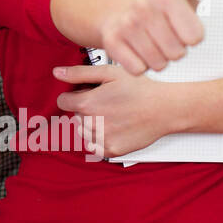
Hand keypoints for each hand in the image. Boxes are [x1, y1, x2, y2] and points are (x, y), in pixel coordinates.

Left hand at [54, 63, 173, 159]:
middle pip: (74, 116)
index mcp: (87, 104)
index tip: (89, 93)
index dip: (75, 95)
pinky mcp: (112, 150)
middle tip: (107, 102)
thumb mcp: (109, 72)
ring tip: (112, 115)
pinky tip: (115, 127)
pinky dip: (100, 138)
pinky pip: (94, 146)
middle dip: (85, 109)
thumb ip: (79, 73)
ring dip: (91, 124)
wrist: (165, 109)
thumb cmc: (139, 88)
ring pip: (83, 131)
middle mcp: (91, 124)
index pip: (63, 101)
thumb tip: (56, 73)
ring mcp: (102, 139)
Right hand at [98, 0, 205, 74]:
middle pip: (178, 53)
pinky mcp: (111, 42)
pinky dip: (140, 66)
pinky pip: (139, 69)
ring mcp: (126, 25)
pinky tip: (136, 52)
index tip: (180, 26)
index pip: (195, 38)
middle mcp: (144, 6)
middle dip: (174, 50)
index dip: (190, 38)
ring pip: (160, 64)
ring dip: (157, 59)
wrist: (117, 16)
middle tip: (164, 36)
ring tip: (150, 43)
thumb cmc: (161, 9)